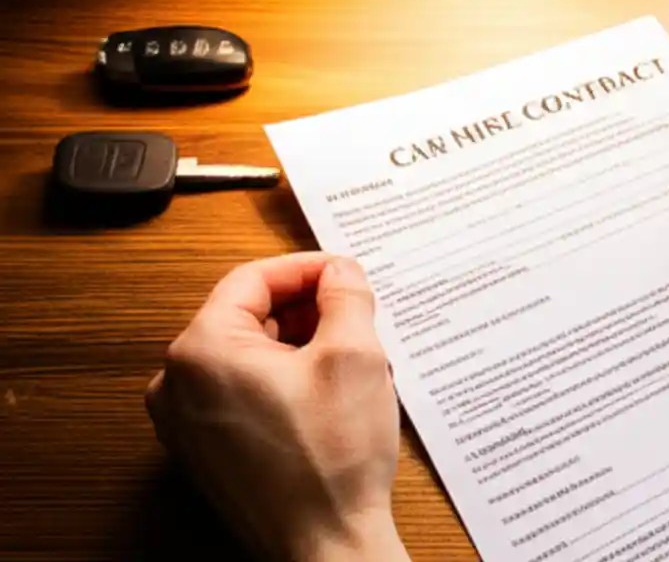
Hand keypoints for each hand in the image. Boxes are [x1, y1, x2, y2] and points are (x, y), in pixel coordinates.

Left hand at [145, 253, 408, 561]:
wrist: (325, 548)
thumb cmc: (332, 461)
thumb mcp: (354, 355)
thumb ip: (346, 295)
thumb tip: (340, 272)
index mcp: (200, 351)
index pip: (253, 280)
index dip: (307, 269)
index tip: (346, 274)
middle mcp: (177, 385)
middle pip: (247, 317)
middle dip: (306, 311)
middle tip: (357, 318)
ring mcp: (185, 424)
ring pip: (248, 356)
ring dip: (298, 347)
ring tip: (351, 361)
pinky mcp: (205, 452)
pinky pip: (242, 394)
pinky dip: (283, 382)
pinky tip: (328, 396)